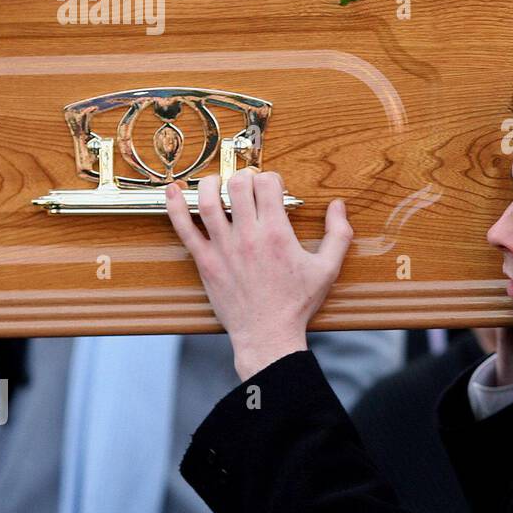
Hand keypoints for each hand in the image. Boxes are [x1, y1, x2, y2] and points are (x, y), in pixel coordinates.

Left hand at [164, 169, 352, 380]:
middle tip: (248, 185)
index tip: (273, 187)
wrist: (268, 335)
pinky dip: (175, 207)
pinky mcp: (205, 261)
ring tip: (215, 181)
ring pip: (207, 201)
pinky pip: (184, 229)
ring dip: (210, 183)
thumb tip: (338, 206)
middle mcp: (248, 236)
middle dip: (244, 177)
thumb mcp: (328, 268)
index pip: (267, 184)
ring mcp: (223, 248)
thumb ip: (338, 234)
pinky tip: (173, 190)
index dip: (271, 178)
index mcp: (277, 234)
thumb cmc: (297, 303)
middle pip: (238, 185)